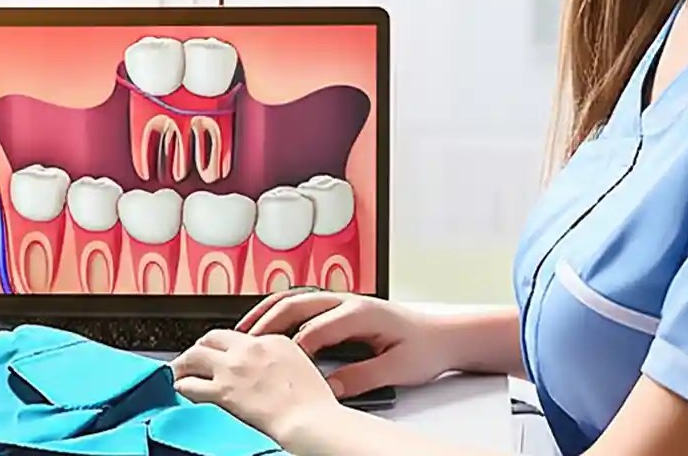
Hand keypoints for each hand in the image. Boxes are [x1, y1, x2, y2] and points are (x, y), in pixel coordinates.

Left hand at [169, 329, 340, 442]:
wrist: (311, 421)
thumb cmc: (315, 405)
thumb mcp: (302, 367)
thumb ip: (280, 361)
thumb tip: (267, 370)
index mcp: (273, 340)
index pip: (241, 337)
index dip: (229, 348)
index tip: (225, 357)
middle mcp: (250, 348)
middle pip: (213, 338)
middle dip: (201, 346)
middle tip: (194, 357)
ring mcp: (233, 368)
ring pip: (194, 356)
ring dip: (183, 363)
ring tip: (177, 371)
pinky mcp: (221, 391)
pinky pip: (189, 385)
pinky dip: (181, 386)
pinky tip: (179, 391)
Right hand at [235, 289, 451, 398]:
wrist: (445, 334)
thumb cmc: (426, 348)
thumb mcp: (398, 369)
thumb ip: (362, 377)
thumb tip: (330, 389)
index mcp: (362, 313)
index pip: (316, 328)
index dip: (292, 348)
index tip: (275, 366)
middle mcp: (349, 300)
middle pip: (297, 304)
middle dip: (267, 323)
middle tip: (243, 345)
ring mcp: (343, 300)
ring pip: (295, 297)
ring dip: (267, 311)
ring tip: (243, 330)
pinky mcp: (341, 306)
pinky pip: (302, 301)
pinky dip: (279, 309)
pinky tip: (266, 323)